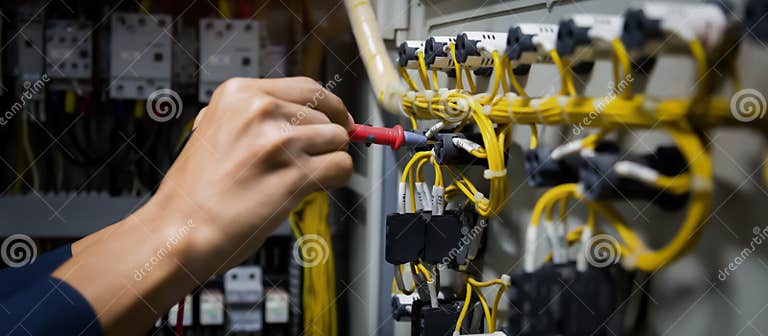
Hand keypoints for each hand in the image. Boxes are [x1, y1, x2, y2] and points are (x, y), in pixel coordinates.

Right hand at [153, 76, 353, 268]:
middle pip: (327, 116)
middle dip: (325, 141)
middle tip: (309, 161)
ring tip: (300, 178)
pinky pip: (341, 167)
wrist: (180, 230)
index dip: (330, 108)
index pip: (308, 88)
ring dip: (328, 161)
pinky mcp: (294, 174)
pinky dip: (336, 179)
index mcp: (239, 93)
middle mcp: (260, 111)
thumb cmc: (196, 191)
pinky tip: (313, 188)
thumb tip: (307, 116)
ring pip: (337, 140)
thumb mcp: (216, 129)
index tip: (338, 120)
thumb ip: (257, 118)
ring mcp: (278, 141)